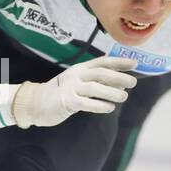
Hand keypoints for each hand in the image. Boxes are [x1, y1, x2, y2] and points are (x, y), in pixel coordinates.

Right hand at [12, 56, 137, 127]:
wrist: (35, 102)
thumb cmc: (62, 93)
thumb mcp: (78, 81)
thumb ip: (96, 80)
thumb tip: (121, 82)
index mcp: (81, 68)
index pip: (102, 61)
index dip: (119, 62)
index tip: (134, 64)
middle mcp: (76, 75)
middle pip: (100, 73)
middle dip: (118, 77)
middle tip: (133, 82)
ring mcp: (70, 88)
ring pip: (95, 88)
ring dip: (111, 92)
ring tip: (123, 97)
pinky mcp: (66, 101)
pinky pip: (86, 103)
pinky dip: (99, 105)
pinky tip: (109, 108)